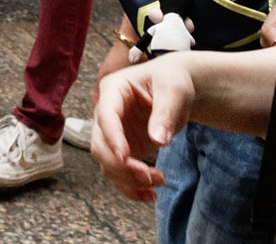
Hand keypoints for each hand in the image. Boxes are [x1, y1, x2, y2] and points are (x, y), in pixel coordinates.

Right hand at [92, 58, 192, 204]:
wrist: (175, 90)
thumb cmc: (172, 81)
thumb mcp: (174, 90)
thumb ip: (165, 112)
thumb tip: (157, 140)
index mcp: (113, 90)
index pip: (106, 116)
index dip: (113, 138)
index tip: (126, 158)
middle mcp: (106, 113)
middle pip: (100, 144)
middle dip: (121, 165)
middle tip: (149, 175)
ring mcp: (113, 134)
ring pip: (107, 164)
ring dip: (129, 180)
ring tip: (159, 182)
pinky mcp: (123, 151)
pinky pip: (119, 174)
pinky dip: (132, 188)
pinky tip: (150, 195)